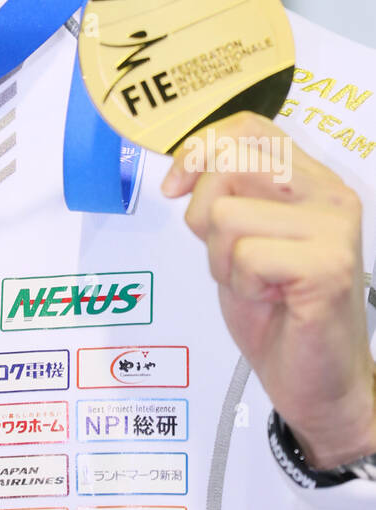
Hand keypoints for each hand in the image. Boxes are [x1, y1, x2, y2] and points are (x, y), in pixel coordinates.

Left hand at [161, 111, 375, 468]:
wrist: (318, 382)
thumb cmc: (278, 312)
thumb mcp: (240, 237)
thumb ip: (226, 194)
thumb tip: (185, 165)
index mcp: (312, 178)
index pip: (248, 127)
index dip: (200, 148)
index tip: (176, 186)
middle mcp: (330, 193)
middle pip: (229, 161)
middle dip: (202, 213)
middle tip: (227, 255)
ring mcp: (334, 227)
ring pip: (227, 213)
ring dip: (221, 259)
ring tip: (255, 282)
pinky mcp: (329, 265)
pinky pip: (246, 255)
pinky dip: (240, 284)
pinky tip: (270, 299)